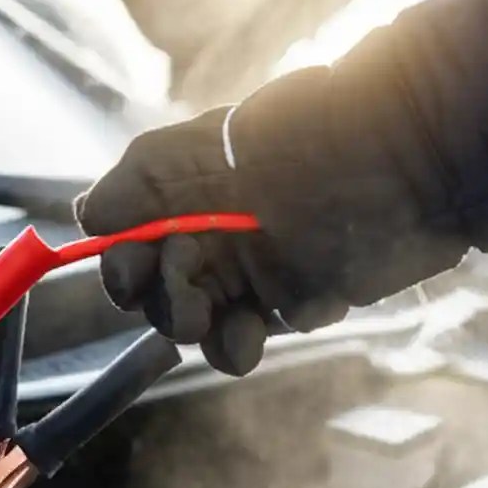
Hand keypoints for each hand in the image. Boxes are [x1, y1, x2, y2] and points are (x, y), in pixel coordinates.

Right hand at [75, 68, 470, 375]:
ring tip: (215, 313)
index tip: (134, 269)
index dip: (121, 266)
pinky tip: (253, 332)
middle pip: (152, 292)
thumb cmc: (298, 140)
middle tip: (189, 285)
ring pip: (191, 324)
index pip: (126, 245)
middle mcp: (208, 233)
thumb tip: (87, 218)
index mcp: (181, 194)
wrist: (400, 163)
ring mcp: (247, 271)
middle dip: (159, 298)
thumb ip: (134, 184)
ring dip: (190, 326)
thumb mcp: (195, 148)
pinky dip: (235, 347)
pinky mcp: (289, 302)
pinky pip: (241, 342)